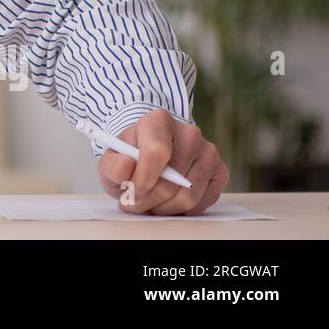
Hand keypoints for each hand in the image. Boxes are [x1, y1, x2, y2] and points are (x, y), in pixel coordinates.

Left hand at [97, 108, 228, 214]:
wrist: (151, 154)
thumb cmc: (131, 157)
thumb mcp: (112, 159)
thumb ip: (112, 165)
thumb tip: (127, 166)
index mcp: (159, 121)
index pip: (156, 152)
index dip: (143, 178)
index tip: (131, 191)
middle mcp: (189, 133)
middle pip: (172, 180)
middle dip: (148, 199)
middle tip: (133, 203)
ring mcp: (208, 153)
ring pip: (188, 197)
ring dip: (162, 209)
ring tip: (147, 203)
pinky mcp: (220, 173)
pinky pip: (202, 204)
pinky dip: (180, 211)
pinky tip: (166, 202)